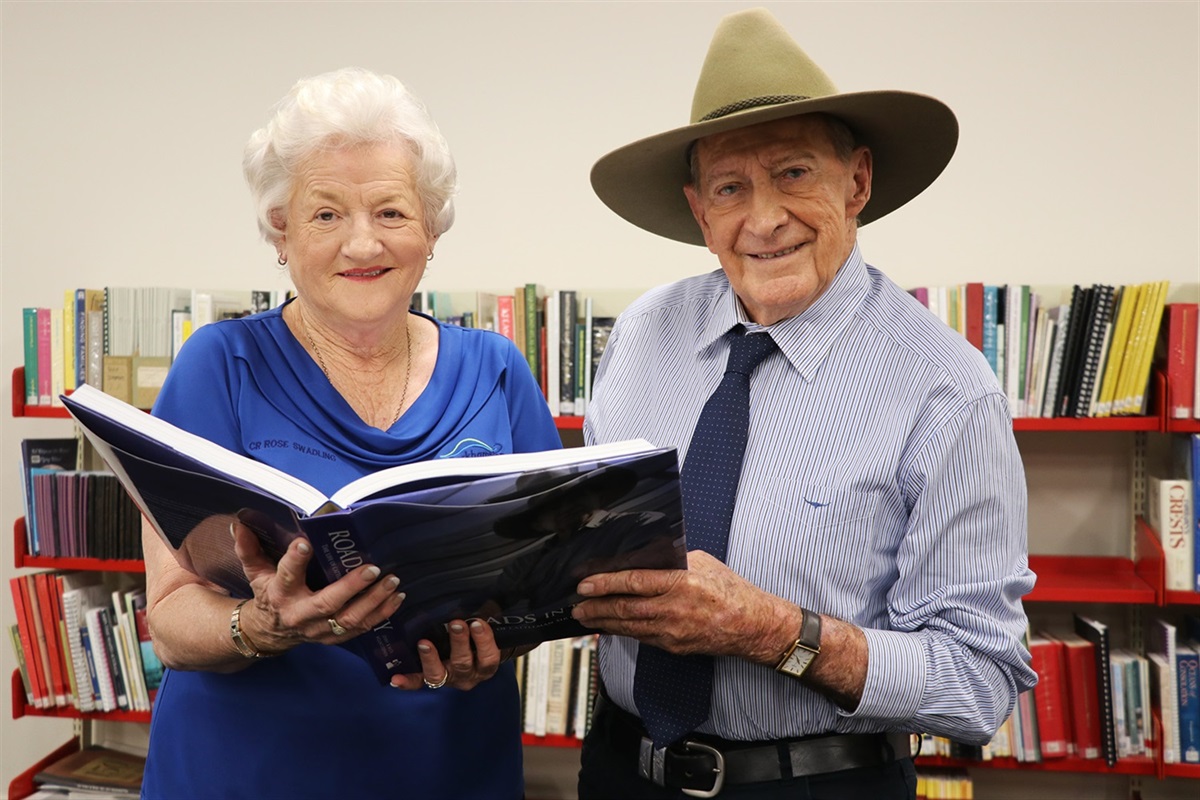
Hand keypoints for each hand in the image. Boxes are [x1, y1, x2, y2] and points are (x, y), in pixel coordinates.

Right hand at [231, 522, 404, 653]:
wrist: (269, 632)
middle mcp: (301, 614)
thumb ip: (248, 548)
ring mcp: (320, 629)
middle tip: (372, 569)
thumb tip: (239, 522)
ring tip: (392, 581)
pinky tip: (396, 597)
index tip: (305, 542)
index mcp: (280, 594)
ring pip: (350, 619)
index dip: (295, 560)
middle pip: (327, 603)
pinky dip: (381, 614)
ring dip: (374, 601)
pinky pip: (361, 628)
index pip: (286, 575)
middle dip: (351, 587)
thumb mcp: (255, 572)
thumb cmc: (267, 594)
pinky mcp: (335, 637)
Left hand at [390, 618, 504, 691]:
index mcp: (484, 664)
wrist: (475, 658)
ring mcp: (448, 680)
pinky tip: (396, 679)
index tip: (478, 623)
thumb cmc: (481, 638)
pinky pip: (418, 683)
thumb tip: (486, 594)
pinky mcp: (430, 680)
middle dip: (459, 643)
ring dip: (430, 659)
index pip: (488, 657)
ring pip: (439, 675)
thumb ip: (488, 615)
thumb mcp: (488, 629)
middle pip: (463, 664)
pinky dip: (407, 682)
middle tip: (456, 624)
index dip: (484, 641)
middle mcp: (467, 675)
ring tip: (424, 643)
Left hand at [571, 550, 794, 663]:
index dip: (606, 584)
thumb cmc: (730, 590)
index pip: (634, 582)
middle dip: (596, 607)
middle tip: (576, 606)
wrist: (752, 625)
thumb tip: (645, 556)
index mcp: (681, 583)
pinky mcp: (673, 647)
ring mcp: (672, 632)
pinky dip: (622, 631)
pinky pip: (641, 638)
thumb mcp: (702, 562)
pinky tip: (610, 627)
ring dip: (603, 623)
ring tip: (585, 618)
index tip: (586, 584)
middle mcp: (674, 609)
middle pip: (625, 609)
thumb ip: (672, 560)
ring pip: (629, 627)